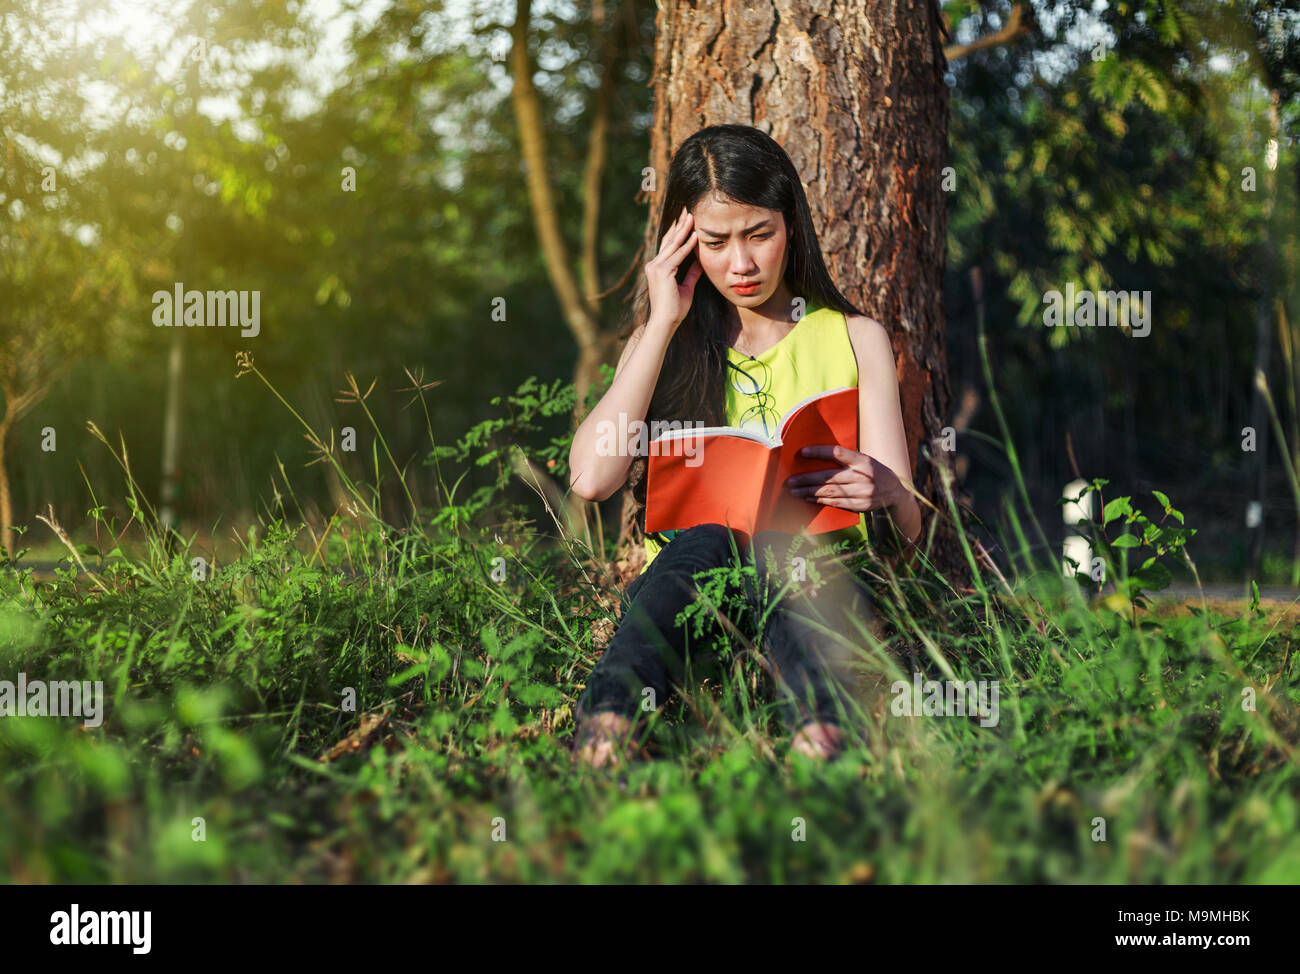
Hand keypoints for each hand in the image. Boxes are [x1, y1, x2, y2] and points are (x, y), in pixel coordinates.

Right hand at [645, 205, 703, 332]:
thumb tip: (699, 262)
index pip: (668, 245)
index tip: (684, 220)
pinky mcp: (662, 272)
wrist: (665, 322)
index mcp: (657, 268)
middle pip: (669, 240)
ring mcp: (656, 267)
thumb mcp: (686, 287)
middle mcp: (654, 264)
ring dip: (683, 230)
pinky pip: (678, 255)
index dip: (676, 232)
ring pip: (673, 245)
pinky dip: (687, 245)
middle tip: (687, 210)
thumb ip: (691, 273)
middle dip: (679, 225)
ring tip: (691, 216)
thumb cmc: (674, 309)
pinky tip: (695, 235)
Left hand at [783, 445, 906, 512]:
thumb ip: (846, 460)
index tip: (802, 452)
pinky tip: (808, 499)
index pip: (838, 453)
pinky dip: (820, 501)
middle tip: (790, 481)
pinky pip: (836, 503)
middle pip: (829, 477)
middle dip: (807, 479)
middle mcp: (863, 476)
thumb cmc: (872, 472)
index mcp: (863, 460)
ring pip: (830, 492)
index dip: (819, 452)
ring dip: (809, 492)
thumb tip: (816, 457)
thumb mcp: (864, 460)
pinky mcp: (861, 505)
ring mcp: (863, 492)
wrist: (895, 491)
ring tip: (794, 491)